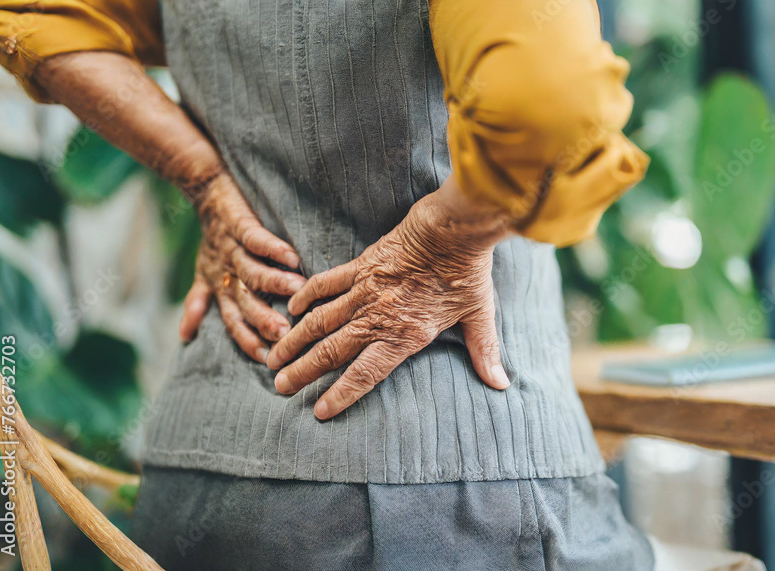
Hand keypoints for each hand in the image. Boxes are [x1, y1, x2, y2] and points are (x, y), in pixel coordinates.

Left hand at [179, 174, 306, 362]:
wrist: (204, 193)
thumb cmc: (211, 239)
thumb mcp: (203, 275)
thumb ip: (197, 305)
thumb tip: (184, 337)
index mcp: (221, 288)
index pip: (235, 322)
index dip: (248, 340)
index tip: (267, 359)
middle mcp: (226, 273)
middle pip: (246, 302)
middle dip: (264, 319)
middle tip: (284, 335)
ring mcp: (232, 250)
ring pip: (253, 272)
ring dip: (273, 284)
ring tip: (297, 293)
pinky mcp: (238, 225)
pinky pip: (255, 239)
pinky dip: (272, 248)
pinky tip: (292, 257)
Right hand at [266, 177, 511, 419]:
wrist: (454, 229)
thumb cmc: (468, 272)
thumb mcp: (479, 315)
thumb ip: (484, 352)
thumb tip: (501, 384)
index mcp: (405, 336)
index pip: (365, 374)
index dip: (341, 395)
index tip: (319, 412)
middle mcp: (378, 317)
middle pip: (332, 352)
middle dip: (303, 373)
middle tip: (280, 387)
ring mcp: (365, 291)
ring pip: (320, 321)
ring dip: (295, 341)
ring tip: (274, 357)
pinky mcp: (361, 266)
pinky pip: (326, 284)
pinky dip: (306, 297)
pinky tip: (291, 310)